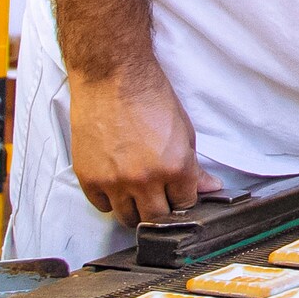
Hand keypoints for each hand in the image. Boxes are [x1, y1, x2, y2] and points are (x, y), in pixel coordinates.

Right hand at [67, 67, 221, 227]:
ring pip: (127, 218)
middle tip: (161, 200)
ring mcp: (114, 182)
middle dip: (162, 212)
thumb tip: (209, 187)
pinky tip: (117, 186)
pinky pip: (101, 206)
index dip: (185, 201)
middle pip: (156, 218)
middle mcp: (144, 180)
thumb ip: (195, 166)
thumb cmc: (151, 97)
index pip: (185, 205)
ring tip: (139, 196)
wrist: (112, 79)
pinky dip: (110, 201)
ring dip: (136, 211)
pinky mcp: (89, 179)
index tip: (180, 196)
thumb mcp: (184, 130)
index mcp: (174, 167)